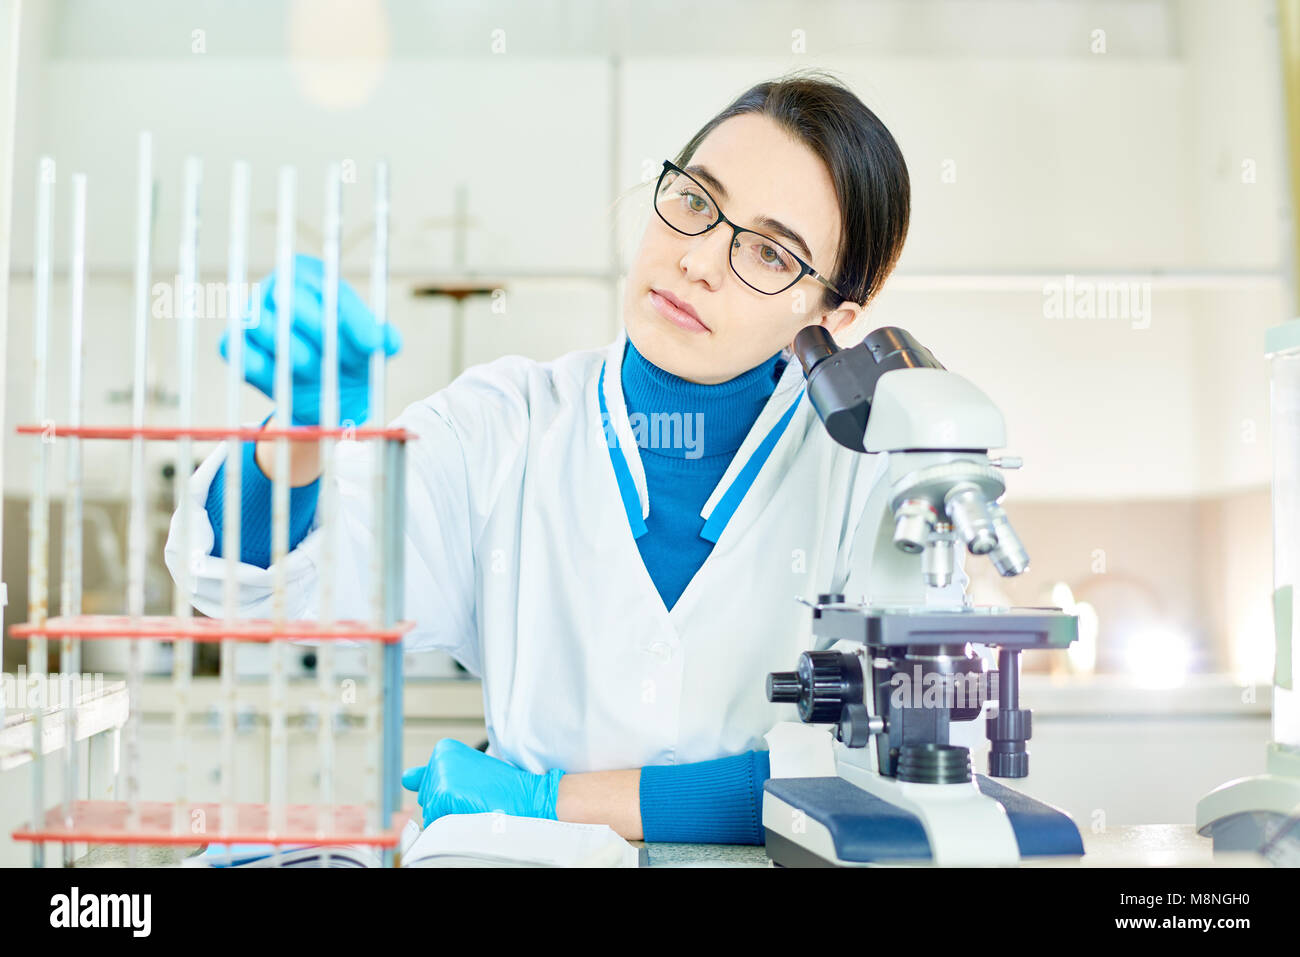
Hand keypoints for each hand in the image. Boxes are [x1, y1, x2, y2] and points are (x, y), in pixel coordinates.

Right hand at [220, 253, 401, 426]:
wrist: (327, 393)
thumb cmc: (350, 356)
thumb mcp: (374, 348)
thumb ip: (383, 340)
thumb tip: (386, 341)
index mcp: (312, 275)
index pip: (330, 287)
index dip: (354, 319)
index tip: (375, 347)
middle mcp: (277, 287)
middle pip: (292, 301)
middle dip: (323, 335)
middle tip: (342, 362)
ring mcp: (251, 313)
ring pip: (266, 327)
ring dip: (297, 356)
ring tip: (317, 372)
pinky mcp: (234, 344)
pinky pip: (237, 350)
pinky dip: (262, 367)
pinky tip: (284, 380)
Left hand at [400, 739, 564, 827]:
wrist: (527, 796)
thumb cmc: (501, 787)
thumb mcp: (466, 773)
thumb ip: (432, 775)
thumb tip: (405, 778)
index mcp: (444, 750)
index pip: (427, 785)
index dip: (449, 794)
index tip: (471, 787)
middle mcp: (440, 758)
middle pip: (426, 799)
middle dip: (447, 805)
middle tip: (475, 796)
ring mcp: (441, 775)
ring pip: (430, 812)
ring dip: (450, 815)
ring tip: (474, 803)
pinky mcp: (445, 794)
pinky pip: (437, 821)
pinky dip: (453, 823)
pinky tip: (472, 810)